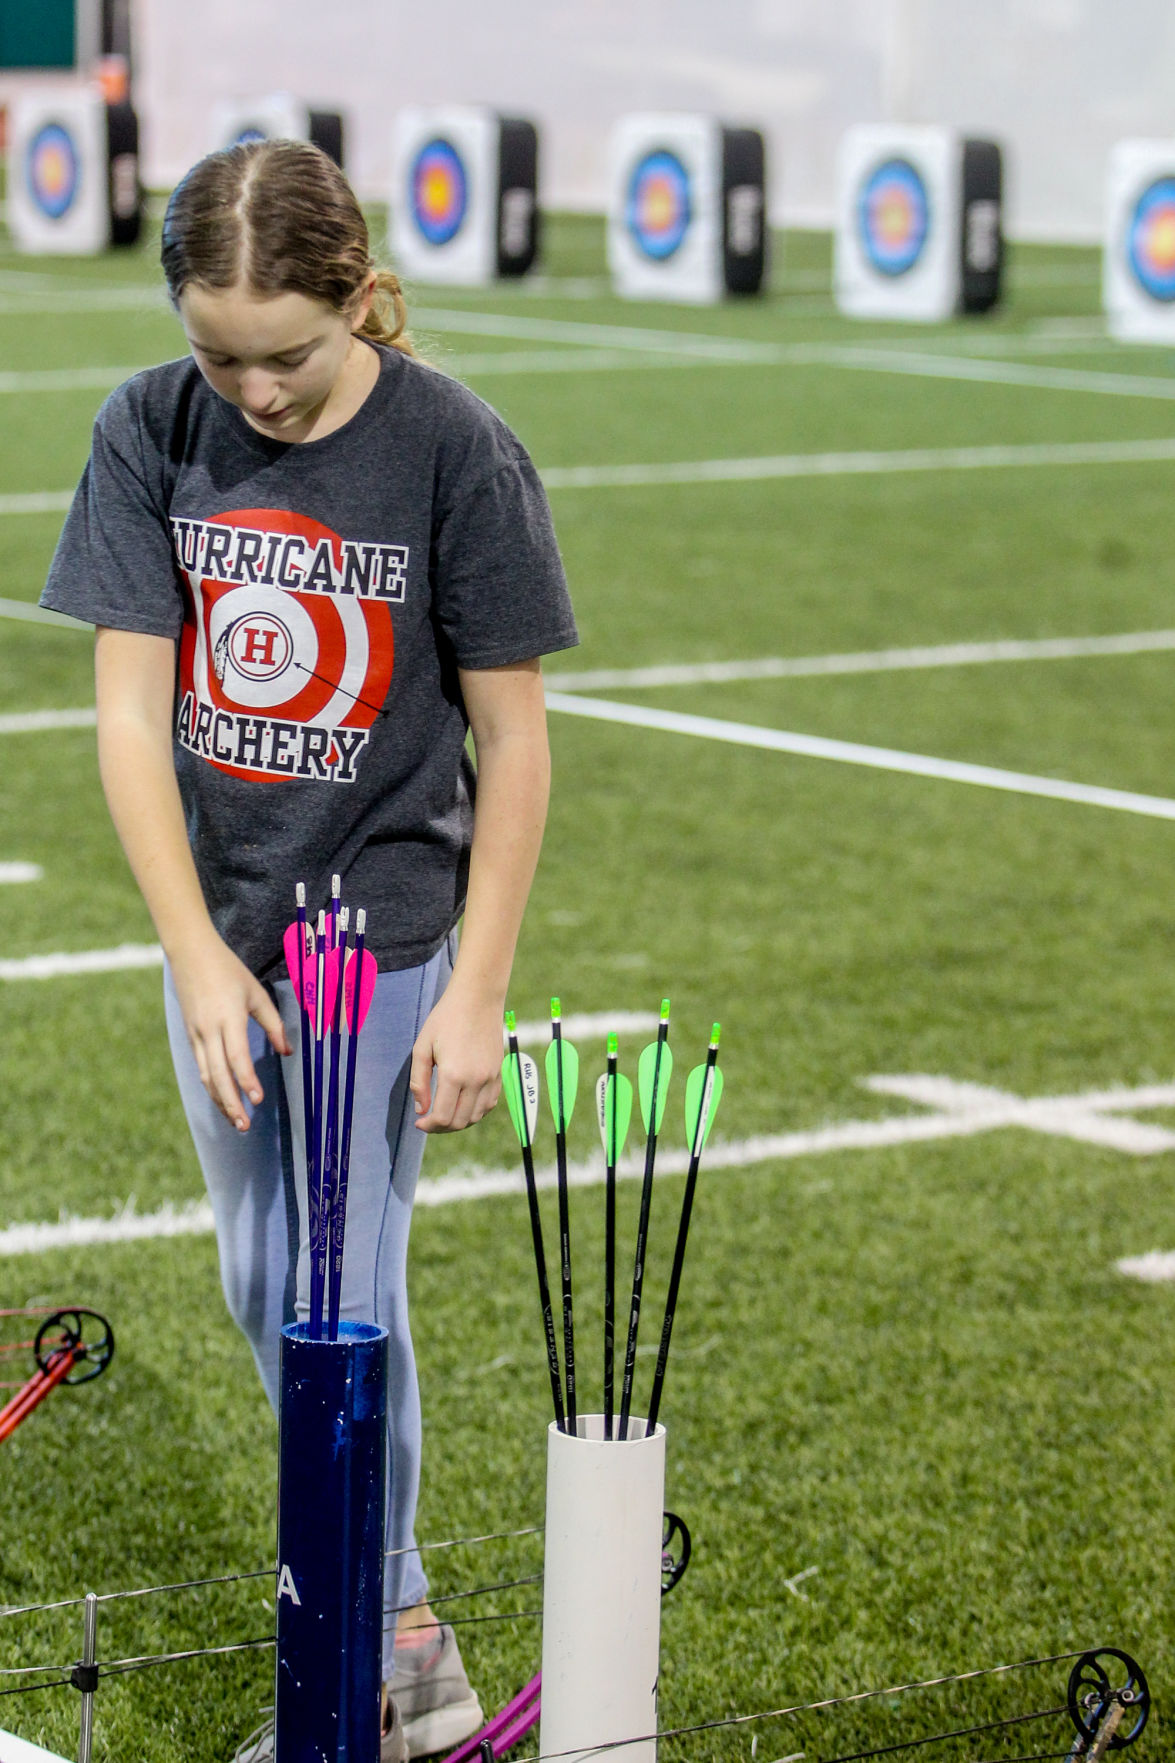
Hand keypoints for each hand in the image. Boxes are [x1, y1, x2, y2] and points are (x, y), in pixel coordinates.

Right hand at [169, 930, 290, 1130]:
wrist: (190, 953)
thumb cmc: (228, 971)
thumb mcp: (256, 993)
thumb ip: (274, 1023)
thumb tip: (288, 1052)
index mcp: (228, 1017)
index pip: (237, 1057)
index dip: (247, 1081)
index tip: (258, 1100)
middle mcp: (208, 1030)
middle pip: (217, 1075)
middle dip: (231, 1103)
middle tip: (245, 1126)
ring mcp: (195, 1034)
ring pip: (205, 1076)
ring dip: (220, 1101)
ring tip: (236, 1121)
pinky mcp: (189, 1036)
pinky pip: (200, 1067)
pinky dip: (211, 1087)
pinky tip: (222, 1099)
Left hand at [410, 987, 503, 1131]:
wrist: (477, 999)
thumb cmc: (445, 1019)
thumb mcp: (422, 1047)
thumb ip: (419, 1082)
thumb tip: (421, 1110)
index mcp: (453, 1075)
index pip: (443, 1117)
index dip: (429, 1126)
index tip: (419, 1123)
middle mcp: (475, 1080)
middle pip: (460, 1122)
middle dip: (441, 1127)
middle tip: (429, 1120)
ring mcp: (490, 1077)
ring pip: (476, 1116)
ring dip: (459, 1122)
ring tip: (445, 1114)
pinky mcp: (498, 1073)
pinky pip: (490, 1104)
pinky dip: (476, 1112)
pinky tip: (463, 1106)